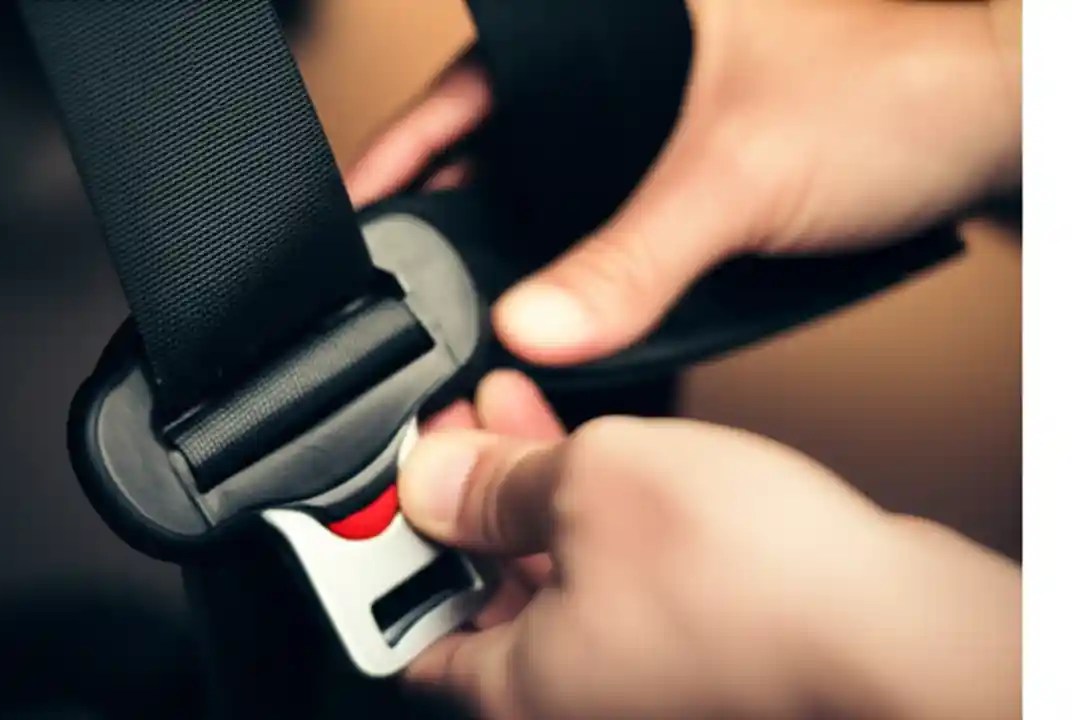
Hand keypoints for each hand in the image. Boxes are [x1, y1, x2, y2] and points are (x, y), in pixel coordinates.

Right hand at [347, 0, 1021, 365]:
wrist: (991, 124)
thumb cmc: (890, 83)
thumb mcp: (735, 175)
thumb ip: (630, 258)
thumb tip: (538, 323)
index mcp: (600, 28)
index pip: (466, 85)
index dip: (403, 152)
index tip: (353, 217)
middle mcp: (617, 74)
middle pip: (500, 151)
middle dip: (458, 219)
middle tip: (415, 287)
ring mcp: (651, 130)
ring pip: (557, 197)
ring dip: (527, 253)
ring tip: (483, 306)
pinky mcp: (689, 177)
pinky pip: (611, 230)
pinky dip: (589, 271)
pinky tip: (574, 310)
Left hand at [407, 371, 1019, 719]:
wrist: (894, 631)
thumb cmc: (748, 582)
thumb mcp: (586, 484)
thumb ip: (493, 482)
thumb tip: (435, 478)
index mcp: (513, 690)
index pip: (403, 629)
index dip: (389, 542)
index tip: (393, 477)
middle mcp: (567, 701)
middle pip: (476, 592)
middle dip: (462, 494)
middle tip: (457, 423)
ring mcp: (632, 680)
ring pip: (547, 575)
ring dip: (526, 490)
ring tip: (512, 408)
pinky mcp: (688, 650)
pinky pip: (610, 578)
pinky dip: (591, 516)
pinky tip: (593, 449)